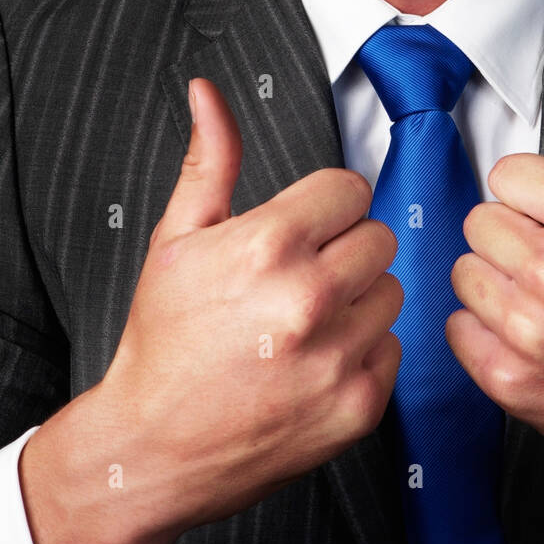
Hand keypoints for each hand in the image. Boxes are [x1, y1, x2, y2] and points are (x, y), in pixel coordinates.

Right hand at [102, 76, 402, 533]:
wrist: (150, 447)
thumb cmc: (163, 342)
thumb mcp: (176, 240)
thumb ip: (210, 161)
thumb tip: (209, 95)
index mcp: (268, 245)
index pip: (350, 189)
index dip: (323, 207)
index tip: (302, 230)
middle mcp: (309, 299)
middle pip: (378, 237)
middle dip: (343, 249)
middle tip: (299, 277)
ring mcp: (337, 356)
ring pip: (391, 292)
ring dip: (358, 301)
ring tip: (304, 322)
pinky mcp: (357, 406)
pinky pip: (393, 350)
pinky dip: (362, 354)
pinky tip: (316, 362)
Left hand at [446, 46, 543, 480]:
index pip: (506, 175)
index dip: (534, 196)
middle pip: (481, 222)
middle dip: (515, 237)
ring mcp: (529, 328)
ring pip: (464, 273)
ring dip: (496, 284)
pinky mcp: (510, 379)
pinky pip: (457, 330)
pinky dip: (484, 334)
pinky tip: (527, 336)